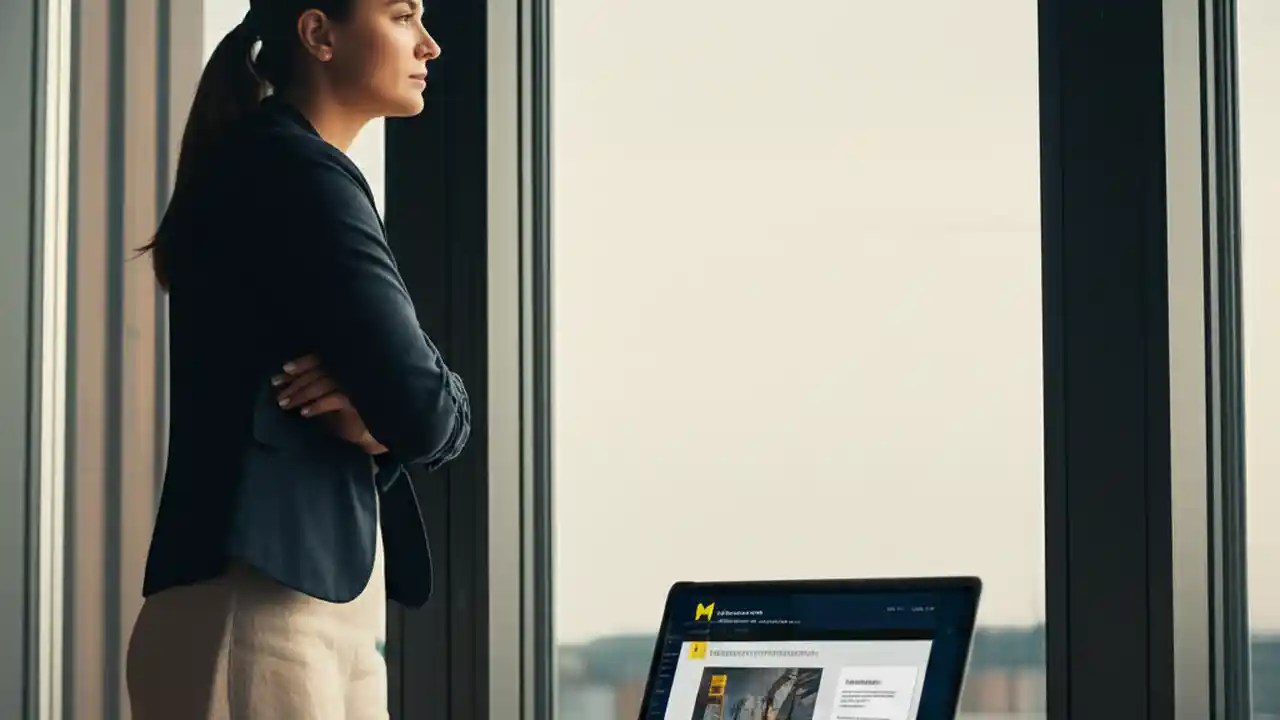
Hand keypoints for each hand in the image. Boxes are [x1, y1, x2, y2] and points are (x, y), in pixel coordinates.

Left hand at [273, 354, 387, 453]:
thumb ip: (309, 388)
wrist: (369, 435)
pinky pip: (335, 399)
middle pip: (317, 372)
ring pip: (323, 384)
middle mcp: (349, 373)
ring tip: (284, 405)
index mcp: (341, 368)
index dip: (300, 364)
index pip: (318, 359)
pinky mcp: (360, 402)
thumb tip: (283, 383)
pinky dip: (317, 405)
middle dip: (295, 383)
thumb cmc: (345, 416)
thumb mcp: (323, 399)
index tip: (283, 371)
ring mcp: (355, 385)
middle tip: (278, 394)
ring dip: (301, 394)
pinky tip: (304, 413)